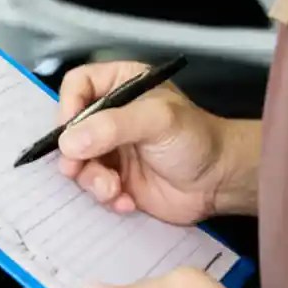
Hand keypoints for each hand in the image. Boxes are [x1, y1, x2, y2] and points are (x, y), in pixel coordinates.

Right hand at [56, 61, 247, 223]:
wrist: (219, 182)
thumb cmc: (195, 139)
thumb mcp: (156, 121)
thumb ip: (112, 126)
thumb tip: (69, 143)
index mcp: (120, 85)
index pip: (77, 85)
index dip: (68, 106)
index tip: (70, 132)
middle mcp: (110, 115)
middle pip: (70, 127)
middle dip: (75, 153)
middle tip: (78, 169)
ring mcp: (110, 148)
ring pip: (77, 161)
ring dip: (91, 179)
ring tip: (113, 189)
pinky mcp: (114, 178)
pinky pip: (92, 186)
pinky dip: (105, 196)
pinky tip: (126, 201)